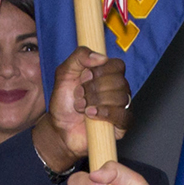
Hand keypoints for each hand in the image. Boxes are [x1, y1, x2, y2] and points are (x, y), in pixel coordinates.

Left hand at [32, 49, 130, 168]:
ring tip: (82, 107)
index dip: (100, 71)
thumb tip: (101, 57)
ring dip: (96, 102)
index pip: (118, 65)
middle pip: (119, 81)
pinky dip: (106, 114)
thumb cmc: (64, 101)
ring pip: (121, 98)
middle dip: (94, 89)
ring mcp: (121, 107)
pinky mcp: (122, 124)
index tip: (84, 77)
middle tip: (79, 95)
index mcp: (107, 74)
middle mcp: (118, 89)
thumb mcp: (64, 73)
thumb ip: (79, 57)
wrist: (59, 127)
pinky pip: (124, 116)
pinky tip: (92, 115)